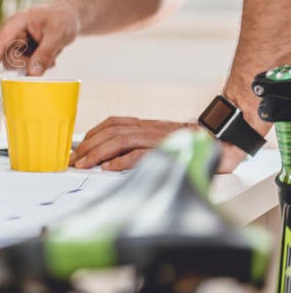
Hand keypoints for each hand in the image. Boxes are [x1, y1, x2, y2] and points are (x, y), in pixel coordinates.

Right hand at [0, 0, 80, 78]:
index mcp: (16, 24)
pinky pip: (24, 64)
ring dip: (32, 65)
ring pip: (16, 64)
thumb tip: (32, 74)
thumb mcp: (57, 35)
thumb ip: (44, 54)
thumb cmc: (63, 17)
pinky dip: (36, 65)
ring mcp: (17, 42)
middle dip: (25, 64)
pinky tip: (50, 57)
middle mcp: (13, 33)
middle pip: (7, 58)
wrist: (70, 14)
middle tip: (46, 61)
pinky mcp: (23, 50)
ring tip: (50, 56)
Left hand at [69, 117, 194, 170]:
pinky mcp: (165, 150)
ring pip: (120, 140)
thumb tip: (109, 160)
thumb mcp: (155, 140)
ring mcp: (156, 138)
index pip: (110, 124)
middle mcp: (147, 128)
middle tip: (74, 160)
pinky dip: (122, 161)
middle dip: (88, 146)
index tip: (77, 149)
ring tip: (84, 164)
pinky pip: (140, 153)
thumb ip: (135, 147)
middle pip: (110, 132)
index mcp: (143, 125)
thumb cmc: (184, 145)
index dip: (91, 135)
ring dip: (98, 152)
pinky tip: (109, 168)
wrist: (218, 142)